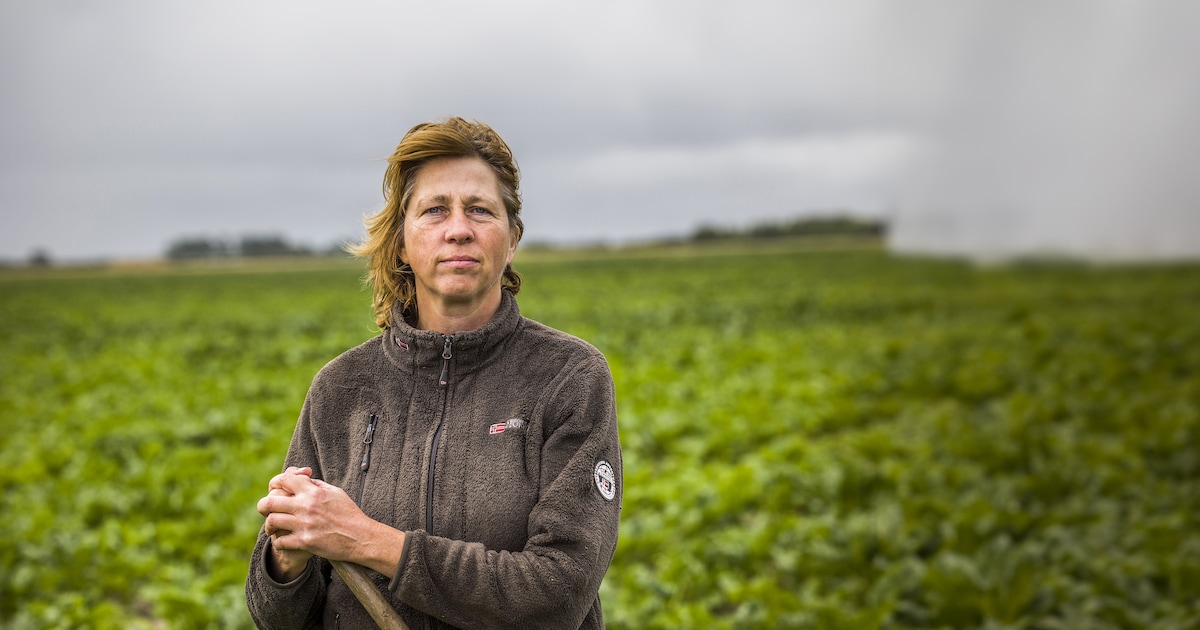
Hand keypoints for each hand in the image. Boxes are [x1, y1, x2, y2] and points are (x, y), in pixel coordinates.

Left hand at [257, 466, 402, 578]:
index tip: (274, 490)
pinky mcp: (305, 542)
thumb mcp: (335, 492)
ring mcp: (304, 525)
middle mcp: (306, 506)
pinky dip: (278, 542)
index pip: (284, 480)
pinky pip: (280, 542)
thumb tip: (301, 479)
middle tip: (266, 511)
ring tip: (272, 528)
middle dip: (263, 506)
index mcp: (313, 492)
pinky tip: (283, 541)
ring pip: (272, 521)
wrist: (361, 537)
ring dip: (269, 525)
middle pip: (270, 502)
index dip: (275, 483)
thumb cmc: (349, 514)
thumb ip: (316, 485)